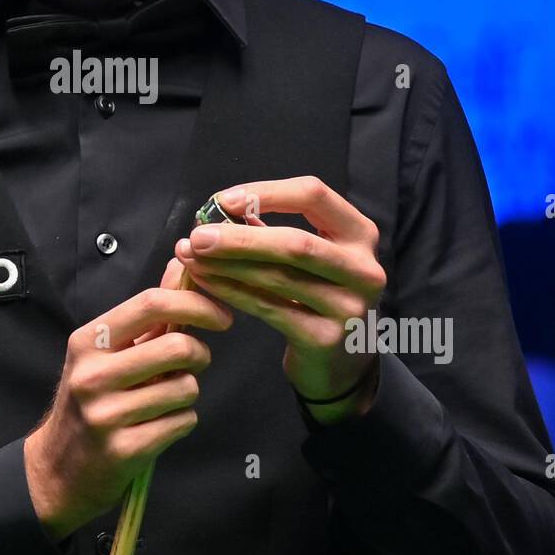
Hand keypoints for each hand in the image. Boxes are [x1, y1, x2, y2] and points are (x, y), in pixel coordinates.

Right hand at [24, 264, 232, 540]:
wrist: (59, 469)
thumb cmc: (91, 401)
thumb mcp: (107, 351)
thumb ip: (148, 310)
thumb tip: (179, 264)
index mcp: (89, 341)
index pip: (151, 304)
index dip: (196, 304)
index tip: (221, 316)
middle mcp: (92, 374)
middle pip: (178, 347)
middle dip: (199, 354)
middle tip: (192, 363)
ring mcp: (106, 414)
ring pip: (186, 387)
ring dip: (187, 393)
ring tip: (164, 399)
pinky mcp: (124, 449)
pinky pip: (183, 422)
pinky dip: (181, 421)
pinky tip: (158, 425)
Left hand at [173, 177, 385, 421]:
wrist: (343, 361)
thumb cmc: (319, 294)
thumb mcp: (313, 256)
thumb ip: (273, 229)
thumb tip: (219, 210)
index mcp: (360, 234)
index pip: (313, 195)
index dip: (266, 192)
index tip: (223, 200)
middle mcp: (363, 269)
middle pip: (295, 243)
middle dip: (240, 238)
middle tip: (197, 235)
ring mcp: (348, 307)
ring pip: (278, 277)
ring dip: (227, 264)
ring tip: (191, 255)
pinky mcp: (324, 339)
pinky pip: (268, 308)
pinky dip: (231, 291)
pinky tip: (205, 280)